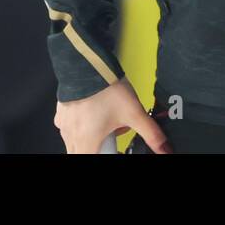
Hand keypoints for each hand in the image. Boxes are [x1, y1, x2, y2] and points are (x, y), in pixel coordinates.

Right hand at [53, 77, 172, 153]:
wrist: (87, 63)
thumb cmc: (105, 88)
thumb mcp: (134, 113)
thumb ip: (151, 134)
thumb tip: (164, 149)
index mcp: (87, 141)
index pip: (94, 161)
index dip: (110, 154)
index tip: (117, 149)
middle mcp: (71, 136)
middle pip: (84, 153)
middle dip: (102, 147)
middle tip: (113, 134)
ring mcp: (64, 124)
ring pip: (75, 142)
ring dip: (92, 137)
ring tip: (105, 121)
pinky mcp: (61, 113)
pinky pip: (68, 128)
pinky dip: (81, 125)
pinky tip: (92, 113)